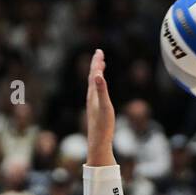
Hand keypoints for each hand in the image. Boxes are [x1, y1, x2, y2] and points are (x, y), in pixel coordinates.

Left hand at [85, 49, 115, 165]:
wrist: (98, 143)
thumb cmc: (103, 126)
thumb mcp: (104, 106)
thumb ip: (102, 90)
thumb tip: (97, 75)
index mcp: (93, 95)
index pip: (94, 74)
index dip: (97, 62)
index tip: (99, 51)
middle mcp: (91, 98)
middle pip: (92, 77)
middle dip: (96, 65)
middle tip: (99, 54)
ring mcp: (92, 105)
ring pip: (93, 85)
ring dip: (97, 74)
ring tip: (100, 67)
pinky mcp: (95, 111)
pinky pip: (96, 93)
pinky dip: (98, 86)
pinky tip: (101, 88)